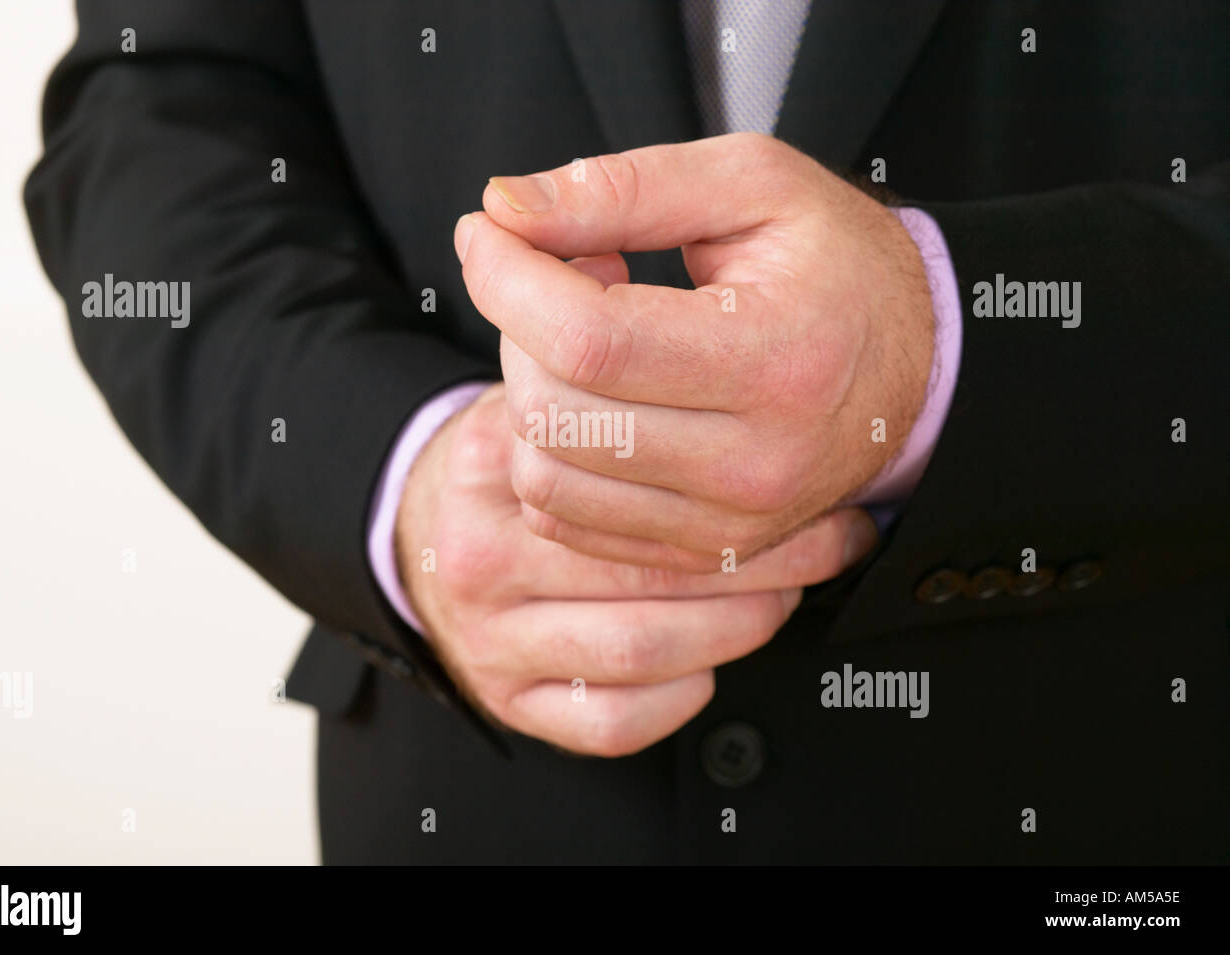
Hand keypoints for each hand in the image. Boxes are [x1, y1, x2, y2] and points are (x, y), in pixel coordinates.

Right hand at [395, 384, 877, 755]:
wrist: (424, 526)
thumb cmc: (510, 462)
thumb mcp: (538, 394)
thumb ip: (608, 378)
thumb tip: (698, 334)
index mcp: (492, 467)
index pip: (629, 482)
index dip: (737, 488)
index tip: (808, 478)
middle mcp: (482, 559)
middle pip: (647, 572)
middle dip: (762, 563)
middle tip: (827, 543)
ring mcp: (489, 639)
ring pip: (640, 648)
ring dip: (736, 627)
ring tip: (783, 596)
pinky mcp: (506, 698)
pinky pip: (608, 720)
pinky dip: (676, 698)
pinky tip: (709, 663)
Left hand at [454, 132, 932, 571]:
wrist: (919, 368)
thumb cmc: (838, 266)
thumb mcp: (751, 186)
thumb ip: (624, 188)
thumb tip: (502, 209)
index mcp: (777, 359)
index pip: (590, 339)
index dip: (507, 280)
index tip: (488, 234)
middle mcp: (754, 462)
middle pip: (556, 413)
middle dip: (519, 329)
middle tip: (563, 277)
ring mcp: (729, 523)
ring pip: (548, 476)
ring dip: (531, 395)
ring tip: (585, 340)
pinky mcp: (705, 551)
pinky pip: (568, 521)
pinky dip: (552, 455)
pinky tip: (594, 400)